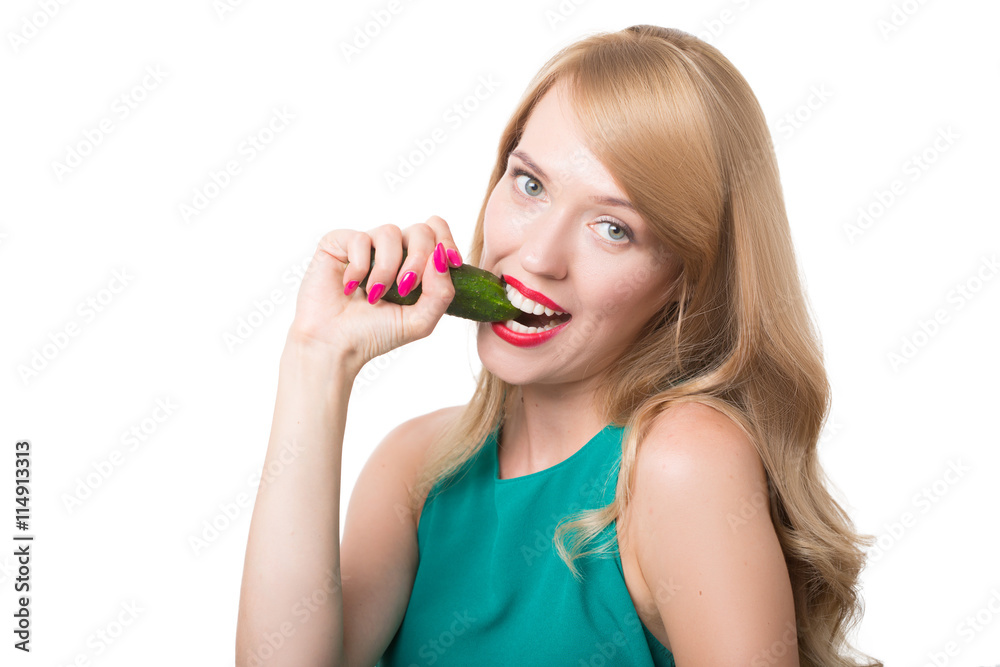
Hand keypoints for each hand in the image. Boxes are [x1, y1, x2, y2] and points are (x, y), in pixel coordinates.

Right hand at [287, 217, 460, 372]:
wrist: (335, 345)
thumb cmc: (375, 334)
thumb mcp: (420, 321)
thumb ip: (441, 293)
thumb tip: (442, 258)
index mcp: (414, 264)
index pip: (437, 233)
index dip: (447, 241)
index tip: (451, 262)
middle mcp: (392, 250)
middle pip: (421, 230)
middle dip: (419, 259)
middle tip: (406, 288)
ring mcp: (366, 245)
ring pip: (390, 232)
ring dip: (387, 268)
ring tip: (374, 295)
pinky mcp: (339, 243)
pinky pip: (360, 238)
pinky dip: (359, 266)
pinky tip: (350, 287)